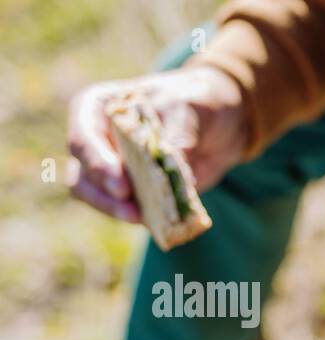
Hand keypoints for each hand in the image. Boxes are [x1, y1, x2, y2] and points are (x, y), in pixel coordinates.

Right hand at [67, 66, 247, 221]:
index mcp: (97, 109)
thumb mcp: (188, 110)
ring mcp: (111, 169)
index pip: (83, 138)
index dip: (97, 164)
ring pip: (97, 198)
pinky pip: (127, 210)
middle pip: (83, 175)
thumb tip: (179, 177)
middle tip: (133, 212)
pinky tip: (163, 225)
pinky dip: (142, 218)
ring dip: (118, 212)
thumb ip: (177, 140)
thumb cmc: (194, 103)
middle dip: (105, 197)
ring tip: (146, 219)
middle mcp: (96, 140)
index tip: (122, 187)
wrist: (216, 124)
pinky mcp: (132, 192)